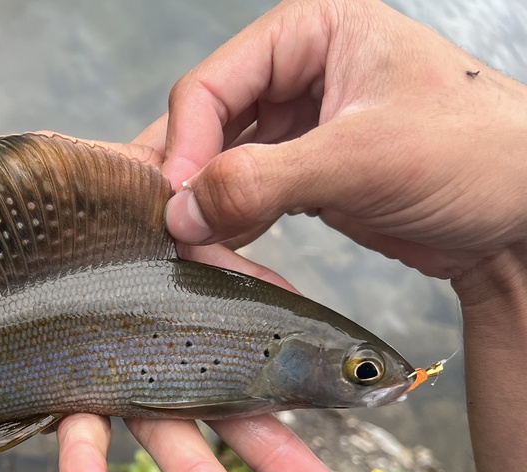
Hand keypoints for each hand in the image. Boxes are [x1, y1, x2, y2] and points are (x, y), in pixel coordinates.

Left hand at [0, 140, 335, 471]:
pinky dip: (87, 467)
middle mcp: (139, 334)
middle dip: (271, 444)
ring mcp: (100, 373)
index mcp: (159, 277)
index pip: (238, 310)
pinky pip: (77, 438)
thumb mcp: (65, 176)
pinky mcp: (53, 400)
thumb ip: (132, 183)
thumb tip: (196, 193)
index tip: (341, 384)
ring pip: (161, 431)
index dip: (289, 349)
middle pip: (218, 391)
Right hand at [152, 0, 526, 292]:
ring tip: (188, 253)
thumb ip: (264, 181)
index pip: (212, 85)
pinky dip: (229, 229)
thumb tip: (181, 211)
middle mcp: (298, 73)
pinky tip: (221, 256)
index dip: (184, 146)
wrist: (526, 216)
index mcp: (313, 34)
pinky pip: (244, 198)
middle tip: (162, 232)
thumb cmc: (479, 154)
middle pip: (206, 126)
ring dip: (202, 211)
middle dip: (185, 182)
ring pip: (218, 167)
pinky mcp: (304, 174)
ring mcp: (298, 126)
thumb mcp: (364, 159)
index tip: (171, 205)